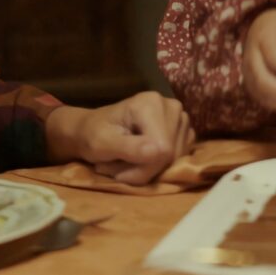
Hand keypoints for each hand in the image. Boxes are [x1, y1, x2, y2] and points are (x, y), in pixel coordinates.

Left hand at [49, 92, 194, 185]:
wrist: (92, 129)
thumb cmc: (92, 135)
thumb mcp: (101, 144)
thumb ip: (128, 147)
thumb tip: (160, 151)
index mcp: (151, 104)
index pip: (163, 149)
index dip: (142, 169)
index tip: (116, 171)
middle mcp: (172, 106)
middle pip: (171, 155)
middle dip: (143, 170)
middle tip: (116, 167)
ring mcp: (181, 118)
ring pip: (175, 159)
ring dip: (148, 170)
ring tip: (124, 162)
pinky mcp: (183, 131)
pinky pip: (178, 158)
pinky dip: (159, 166)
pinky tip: (140, 160)